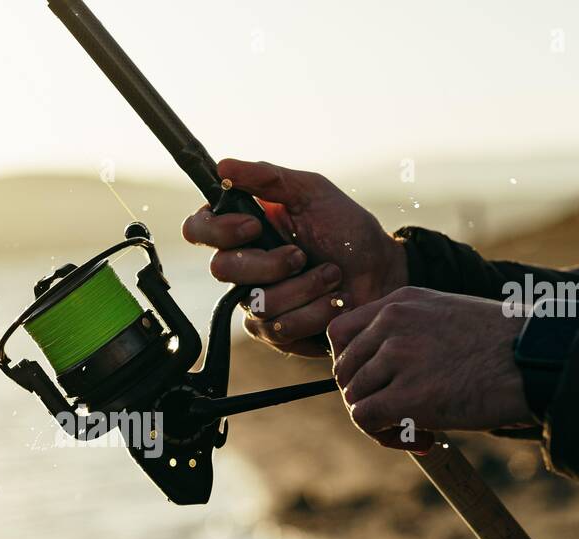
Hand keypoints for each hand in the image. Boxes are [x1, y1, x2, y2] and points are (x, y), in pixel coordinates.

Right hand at [181, 158, 407, 357]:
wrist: (381, 272)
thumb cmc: (346, 229)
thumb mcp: (311, 192)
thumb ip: (268, 177)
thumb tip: (223, 165)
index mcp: (242, 228)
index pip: (198, 229)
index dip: (217, 230)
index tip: (254, 226)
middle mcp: (243, 266)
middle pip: (222, 269)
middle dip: (269, 264)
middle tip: (301, 255)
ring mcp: (255, 301)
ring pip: (257, 303)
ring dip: (304, 288)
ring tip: (331, 277)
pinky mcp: (274, 332)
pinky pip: (279, 328)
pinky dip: (314, 312)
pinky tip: (332, 302)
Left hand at [327, 287, 533, 451]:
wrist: (541, 360)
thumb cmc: (507, 346)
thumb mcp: (449, 319)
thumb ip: (411, 334)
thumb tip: (382, 375)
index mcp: (401, 302)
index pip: (341, 334)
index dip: (351, 365)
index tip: (377, 384)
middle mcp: (392, 324)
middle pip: (344, 371)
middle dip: (367, 398)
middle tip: (401, 415)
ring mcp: (397, 357)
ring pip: (354, 398)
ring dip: (380, 422)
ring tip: (419, 429)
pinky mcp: (406, 395)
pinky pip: (366, 420)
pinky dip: (385, 437)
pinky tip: (423, 439)